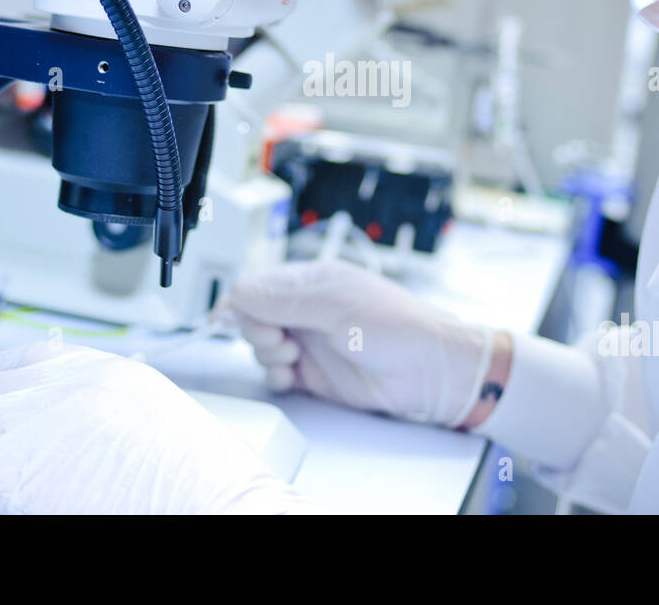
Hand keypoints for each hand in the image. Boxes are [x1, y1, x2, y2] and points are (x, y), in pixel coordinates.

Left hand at [0, 339, 316, 514]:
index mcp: (107, 372)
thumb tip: (80, 428)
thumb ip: (115, 408)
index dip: (6, 374)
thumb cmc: (200, 479)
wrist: (211, 506)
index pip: (38, 358)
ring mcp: (35, 425)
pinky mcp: (11, 470)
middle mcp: (67, 388)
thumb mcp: (159, 419)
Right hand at [225, 260, 495, 427]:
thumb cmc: (397, 326)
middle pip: (255, 318)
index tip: (228, 318)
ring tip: (293, 358)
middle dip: (257, 331)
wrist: (430, 371)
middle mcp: (307, 310)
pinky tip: (291, 377)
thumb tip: (239, 292)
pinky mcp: (315, 374)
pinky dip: (276, 377)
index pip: (258, 286)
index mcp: (312, 282)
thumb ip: (284, 299)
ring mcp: (311, 342)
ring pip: (263, 347)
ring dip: (267, 355)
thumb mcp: (335, 305)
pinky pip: (278, 374)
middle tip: (279, 340)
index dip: (241, 302)